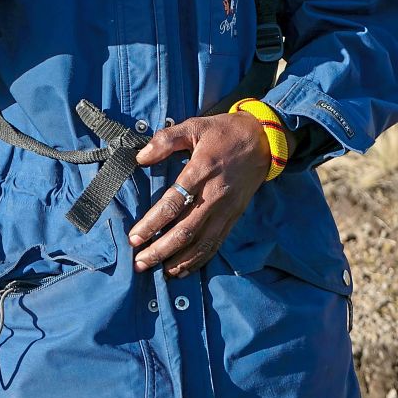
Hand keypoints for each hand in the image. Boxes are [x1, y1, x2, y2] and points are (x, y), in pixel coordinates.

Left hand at [128, 112, 277, 277]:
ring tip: (158, 271)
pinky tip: (182, 269)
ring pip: (201, 243)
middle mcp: (214, 195)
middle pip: (185, 231)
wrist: (263, 140)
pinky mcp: (234, 217)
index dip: (152, 223)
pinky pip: (215, 244)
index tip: (134, 237)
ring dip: (178, 261)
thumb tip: (140, 157)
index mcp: (201, 170)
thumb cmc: (224, 132)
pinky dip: (198, 260)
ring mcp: (226, 209)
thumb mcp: (194, 126)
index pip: (173, 203)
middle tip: (140, 262)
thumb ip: (166, 140)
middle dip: (160, 250)